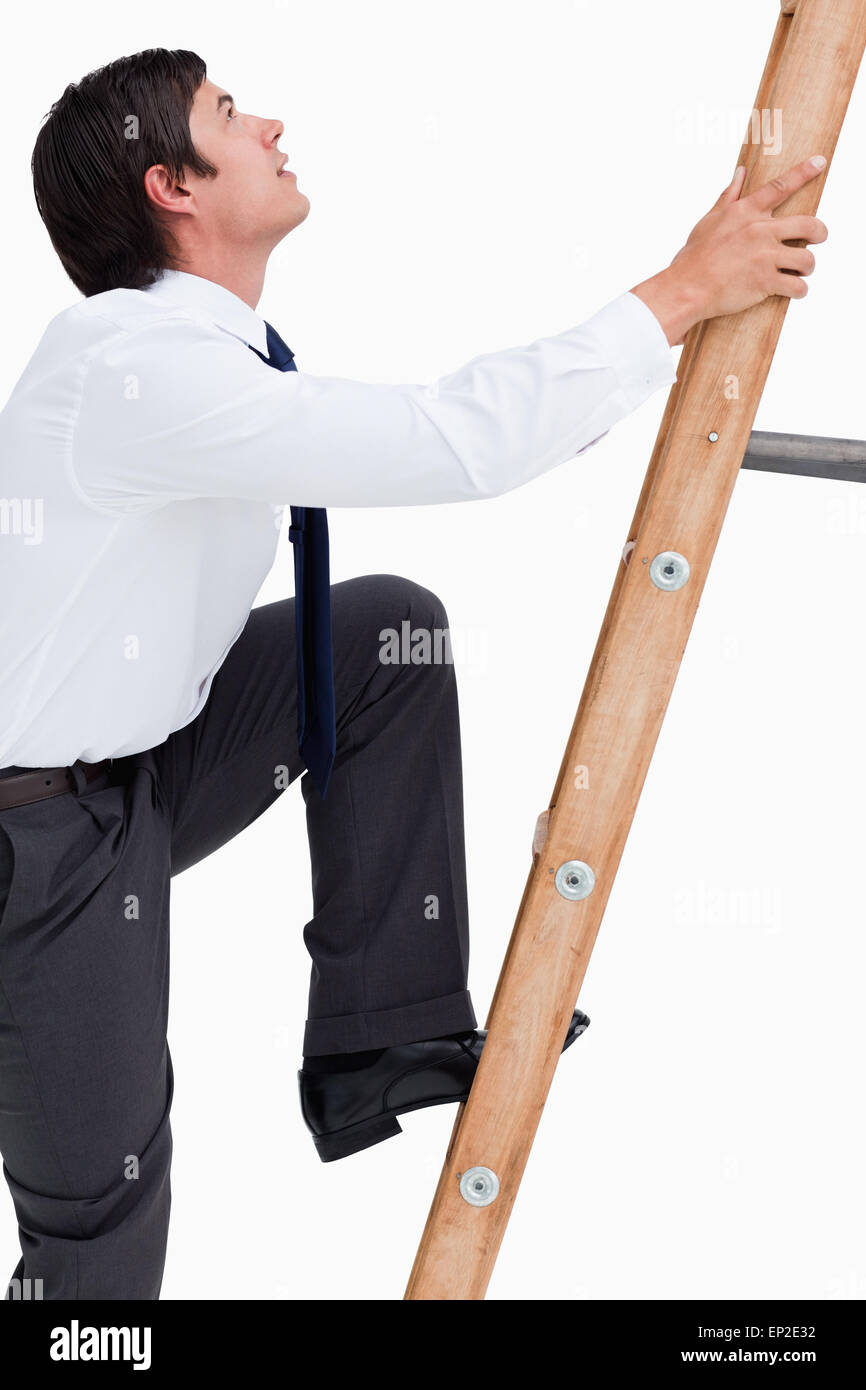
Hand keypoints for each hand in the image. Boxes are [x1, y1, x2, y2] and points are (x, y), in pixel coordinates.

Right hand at [630, 156, 828, 346]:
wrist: (686, 289)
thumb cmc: (693, 258)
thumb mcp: (709, 221)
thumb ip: (728, 196)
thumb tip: (740, 172)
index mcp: (745, 212)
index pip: (780, 187)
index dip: (803, 172)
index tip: (819, 163)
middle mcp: (759, 230)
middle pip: (808, 224)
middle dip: (819, 233)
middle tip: (817, 239)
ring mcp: (765, 256)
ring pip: (807, 259)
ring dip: (807, 267)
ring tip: (799, 273)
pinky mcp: (766, 281)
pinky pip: (797, 286)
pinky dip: (799, 291)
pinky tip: (793, 291)